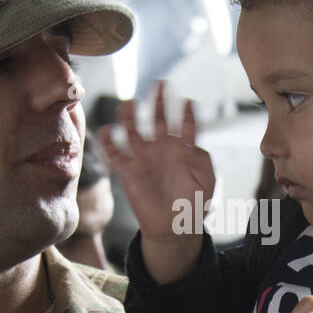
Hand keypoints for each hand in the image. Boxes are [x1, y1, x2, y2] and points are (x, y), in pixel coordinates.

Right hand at [100, 80, 214, 243]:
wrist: (173, 228)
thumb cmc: (193, 205)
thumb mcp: (206, 183)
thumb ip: (202, 160)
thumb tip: (194, 143)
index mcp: (183, 150)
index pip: (185, 124)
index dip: (187, 112)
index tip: (187, 101)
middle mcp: (162, 149)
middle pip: (159, 118)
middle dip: (159, 101)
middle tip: (160, 83)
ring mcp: (144, 159)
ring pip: (133, 131)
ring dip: (129, 116)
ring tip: (127, 103)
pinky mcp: (128, 172)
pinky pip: (115, 153)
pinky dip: (108, 142)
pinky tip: (105, 130)